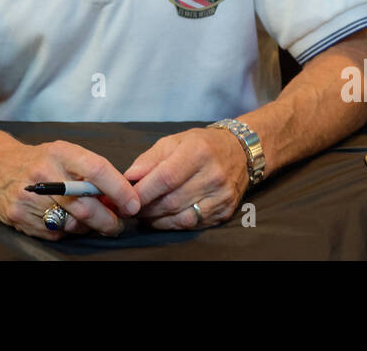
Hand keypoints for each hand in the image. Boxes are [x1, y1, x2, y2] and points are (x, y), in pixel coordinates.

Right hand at [0, 139, 139, 241]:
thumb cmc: (39, 159)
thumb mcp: (64, 153)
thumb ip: (90, 171)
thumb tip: (120, 197)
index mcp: (60, 153)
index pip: (97, 170)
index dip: (119, 190)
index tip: (133, 204)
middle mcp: (45, 175)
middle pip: (86, 206)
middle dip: (109, 220)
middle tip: (119, 224)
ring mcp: (30, 198)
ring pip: (72, 224)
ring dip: (89, 228)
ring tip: (93, 221)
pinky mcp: (20, 217)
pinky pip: (55, 233)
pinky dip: (67, 231)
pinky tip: (66, 221)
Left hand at [125, 127, 248, 229]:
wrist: (239, 151)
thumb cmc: (201, 144)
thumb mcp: (174, 141)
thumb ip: (149, 159)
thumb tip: (129, 177)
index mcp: (198, 151)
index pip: (165, 177)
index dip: (143, 191)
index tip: (127, 197)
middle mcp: (213, 174)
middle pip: (172, 200)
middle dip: (147, 208)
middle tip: (131, 208)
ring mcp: (222, 196)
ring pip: (182, 217)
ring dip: (157, 220)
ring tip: (144, 214)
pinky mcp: (225, 211)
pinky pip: (193, 225)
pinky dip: (173, 224)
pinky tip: (162, 218)